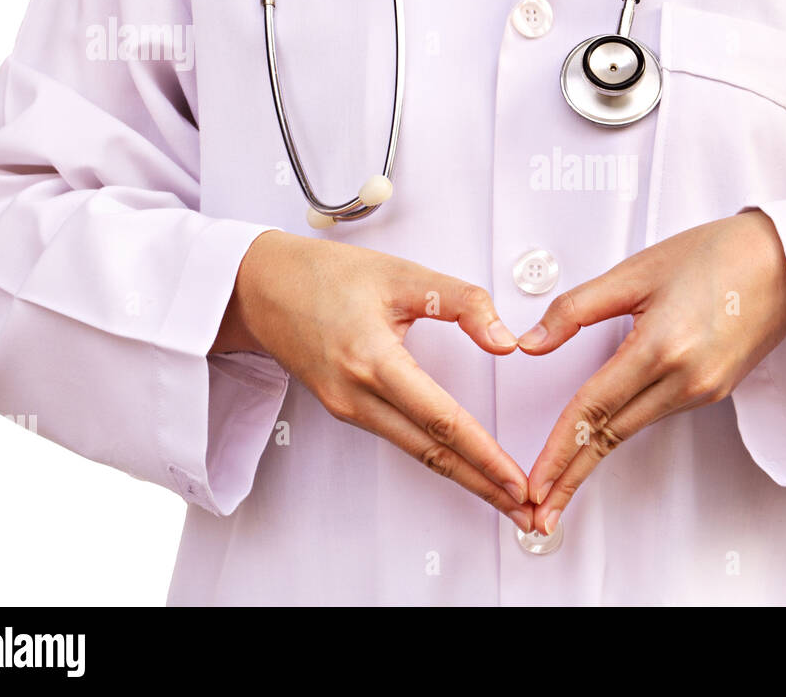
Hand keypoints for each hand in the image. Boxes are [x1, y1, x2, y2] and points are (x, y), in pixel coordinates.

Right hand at [213, 230, 534, 531]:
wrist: (260, 286)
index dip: (483, 454)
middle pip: (431, 453)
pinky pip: (399, 440)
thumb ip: (461, 303)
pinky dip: (437, 458)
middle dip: (483, 485)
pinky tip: (462, 465)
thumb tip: (505, 342)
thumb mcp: (401, 274)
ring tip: (503, 497)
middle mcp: (356, 395)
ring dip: (463, 477)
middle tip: (525, 512)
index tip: (516, 479)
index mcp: (373, 359)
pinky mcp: (345, 409)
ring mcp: (347, 408)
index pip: (440, 420)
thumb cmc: (325, 274)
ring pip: (416, 452)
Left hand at [517, 210, 785, 533]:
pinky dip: (622, 432)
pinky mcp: (714, 391)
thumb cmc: (719, 254)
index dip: (558, 451)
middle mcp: (685, 380)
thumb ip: (577, 309)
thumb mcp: (636, 271)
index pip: (593, 411)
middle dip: (570, 476)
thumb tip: (531, 342)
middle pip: (611, 437)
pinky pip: (655, 414)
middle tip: (537, 511)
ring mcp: (703, 390)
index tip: (536, 482)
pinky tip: (600, 440)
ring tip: (561, 481)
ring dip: (593, 458)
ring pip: (632, 429)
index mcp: (661, 348)